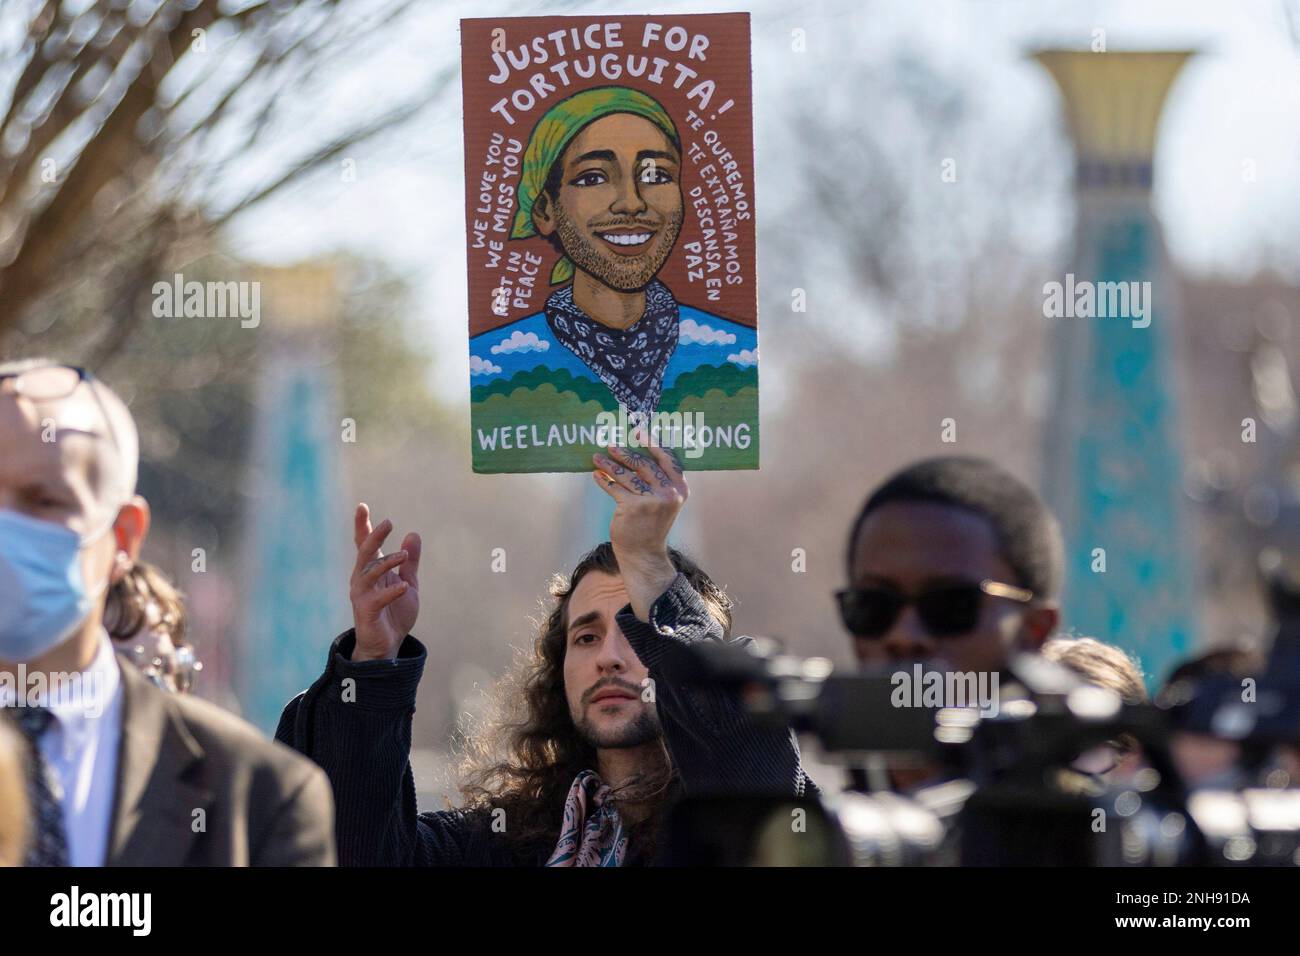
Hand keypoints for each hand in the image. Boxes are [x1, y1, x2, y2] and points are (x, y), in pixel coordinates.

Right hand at [349, 503, 420, 660]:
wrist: (388, 645)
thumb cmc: (395, 613)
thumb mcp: (409, 583)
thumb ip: (411, 563)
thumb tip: (413, 535)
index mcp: (372, 571)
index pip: (365, 544)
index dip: (362, 526)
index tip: (362, 507)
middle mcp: (363, 579)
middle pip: (365, 553)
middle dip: (374, 536)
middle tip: (388, 523)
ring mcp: (362, 595)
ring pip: (369, 572)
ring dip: (387, 562)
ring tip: (404, 555)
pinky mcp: (366, 611)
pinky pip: (377, 598)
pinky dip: (391, 591)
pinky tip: (404, 586)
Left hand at [592, 437, 686, 621]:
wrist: (644, 553)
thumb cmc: (651, 524)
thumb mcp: (663, 501)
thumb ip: (658, 480)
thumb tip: (635, 452)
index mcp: (680, 488)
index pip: (667, 458)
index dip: (652, 443)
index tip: (637, 432)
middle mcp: (669, 493)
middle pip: (644, 464)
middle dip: (625, 453)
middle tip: (610, 446)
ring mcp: (651, 500)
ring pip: (627, 475)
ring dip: (609, 465)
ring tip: (597, 458)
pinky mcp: (633, 507)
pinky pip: (615, 488)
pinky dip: (604, 480)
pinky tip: (596, 475)